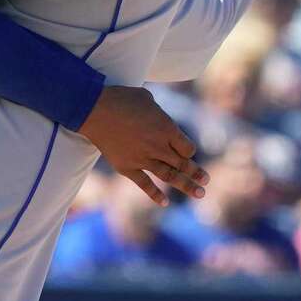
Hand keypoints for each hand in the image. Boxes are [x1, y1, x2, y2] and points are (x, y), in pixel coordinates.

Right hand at [77, 85, 208, 205]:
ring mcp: (143, 159)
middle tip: (206, 181)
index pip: (188, 148)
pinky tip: (165, 202)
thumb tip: (160, 120)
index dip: (189, 150)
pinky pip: (144, 184)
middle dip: (196, 173)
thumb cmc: (121, 99)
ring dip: (186, 186)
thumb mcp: (146, 98)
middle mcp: (158, 147)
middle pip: (182, 164)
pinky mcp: (127, 167)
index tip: (186, 151)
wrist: (94, 110)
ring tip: (200, 194)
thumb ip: (158, 113)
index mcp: (166, 129)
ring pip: (169, 176)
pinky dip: (155, 194)